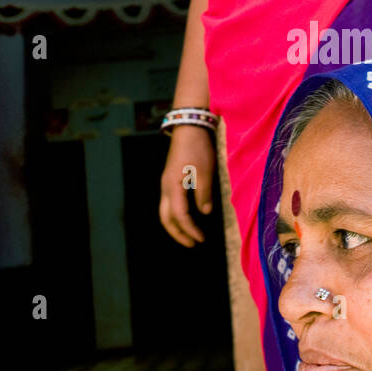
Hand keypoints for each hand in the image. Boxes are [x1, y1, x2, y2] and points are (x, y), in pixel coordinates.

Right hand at [159, 125, 215, 246]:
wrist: (190, 126)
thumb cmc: (198, 148)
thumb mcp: (205, 171)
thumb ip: (204, 194)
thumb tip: (204, 212)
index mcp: (173, 186)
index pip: (180, 215)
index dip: (190, 229)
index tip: (202, 239)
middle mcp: (166, 187)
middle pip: (166, 218)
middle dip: (178, 233)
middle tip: (193, 244)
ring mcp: (166, 183)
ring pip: (166, 211)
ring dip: (176, 225)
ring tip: (190, 234)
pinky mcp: (170, 179)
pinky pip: (170, 203)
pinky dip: (177, 214)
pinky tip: (189, 216)